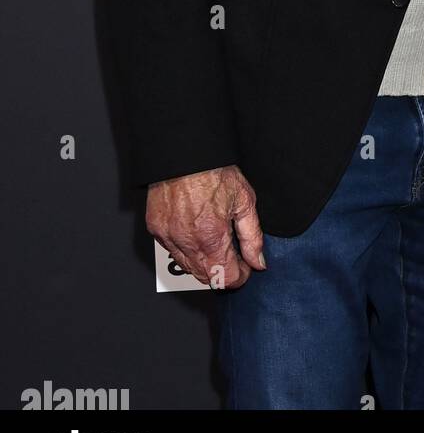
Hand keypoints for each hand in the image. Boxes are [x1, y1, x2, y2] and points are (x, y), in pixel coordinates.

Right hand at [146, 164, 265, 290]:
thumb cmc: (215, 172)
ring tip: (216, 243)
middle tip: (233, 255)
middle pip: (207, 278)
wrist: (185, 153)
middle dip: (223, 272)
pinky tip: (196, 234)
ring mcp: (169, 238)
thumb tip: (258, 261)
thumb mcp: (244, 201)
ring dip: (205, 264)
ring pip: (188, 268)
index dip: (240, 276)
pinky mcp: (156, 230)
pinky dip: (186, 250)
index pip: (226, 279)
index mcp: (212, 238)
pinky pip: (173, 252)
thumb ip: (253, 237)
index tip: (245, 267)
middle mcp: (187, 243)